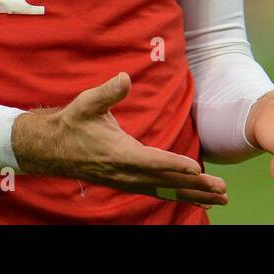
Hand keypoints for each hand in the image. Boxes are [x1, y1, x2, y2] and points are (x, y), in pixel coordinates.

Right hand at [11, 71, 228, 206]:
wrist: (51, 148)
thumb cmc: (72, 123)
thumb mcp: (87, 103)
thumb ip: (107, 92)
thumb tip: (124, 77)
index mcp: (118, 154)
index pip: (151, 161)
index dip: (174, 165)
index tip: (196, 169)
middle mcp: (125, 173)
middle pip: (166, 182)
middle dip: (195, 186)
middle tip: (222, 188)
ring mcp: (126, 181)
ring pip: (165, 190)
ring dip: (193, 194)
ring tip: (219, 196)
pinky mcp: (127, 183)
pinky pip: (157, 192)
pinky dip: (177, 194)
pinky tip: (194, 196)